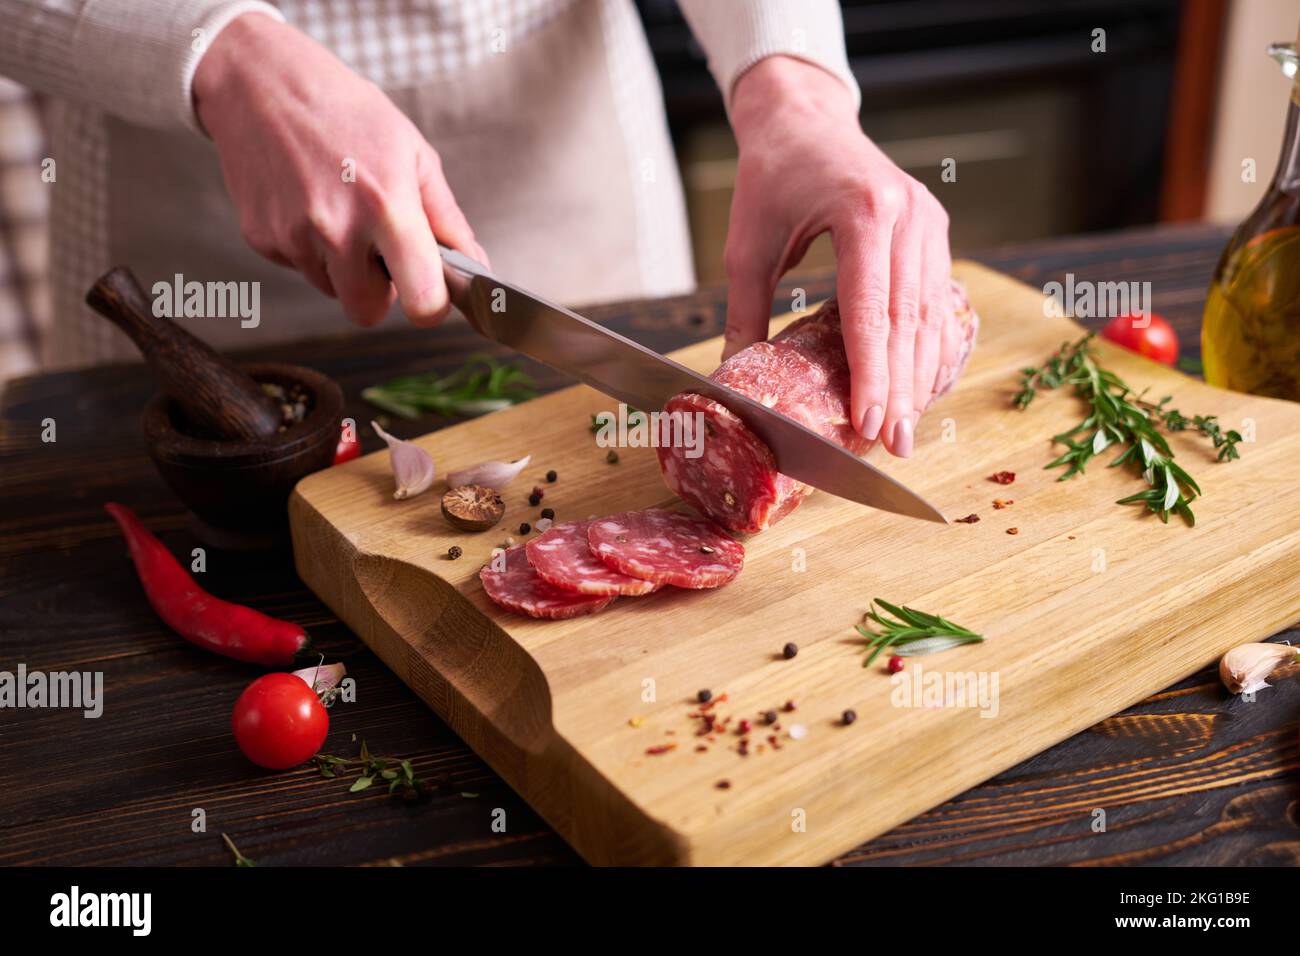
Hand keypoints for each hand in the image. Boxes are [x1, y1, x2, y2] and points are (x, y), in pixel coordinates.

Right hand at [193, 14, 486, 327]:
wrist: (260, 82)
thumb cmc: (344, 110)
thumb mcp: (412, 152)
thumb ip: (446, 218)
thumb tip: (473, 265)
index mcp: (387, 207)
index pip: (422, 302)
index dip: (431, 307)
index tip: (431, 294)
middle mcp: (337, 229)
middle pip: (368, 312)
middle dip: (380, 292)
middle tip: (381, 252)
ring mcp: (294, 237)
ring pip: (333, 290)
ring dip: (343, 266)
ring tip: (340, 209)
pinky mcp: (262, 238)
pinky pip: (301, 267)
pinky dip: (310, 247)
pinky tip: (308, 202)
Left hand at [725, 56, 957, 457]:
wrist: (803, 118)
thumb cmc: (770, 176)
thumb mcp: (746, 246)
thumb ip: (744, 313)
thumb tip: (732, 379)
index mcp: (863, 212)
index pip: (872, 311)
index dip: (873, 374)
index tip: (870, 424)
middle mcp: (908, 215)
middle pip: (909, 321)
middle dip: (903, 391)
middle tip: (896, 446)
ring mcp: (928, 220)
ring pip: (931, 315)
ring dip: (921, 377)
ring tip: (909, 430)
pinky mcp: (933, 228)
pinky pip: (936, 299)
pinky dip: (929, 346)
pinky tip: (922, 386)